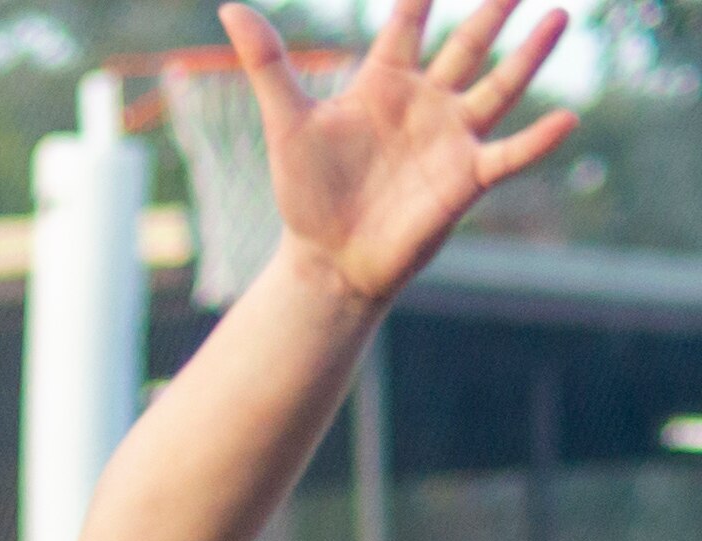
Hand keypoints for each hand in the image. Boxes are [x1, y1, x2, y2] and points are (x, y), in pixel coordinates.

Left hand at [241, 0, 572, 310]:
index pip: (408, 22)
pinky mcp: (465, 178)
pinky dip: (537, 140)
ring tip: (560, 16)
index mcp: (384, 81)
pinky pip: (508, 154)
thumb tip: (230, 9)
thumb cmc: (307, 191)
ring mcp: (450, 137)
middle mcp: (426, 101)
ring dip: (530, 55)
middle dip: (493, 10)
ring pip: (500, 86)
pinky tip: (567, 119)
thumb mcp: (287, 122)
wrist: (326, 259)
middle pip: (468, 43)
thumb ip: (268, 64)